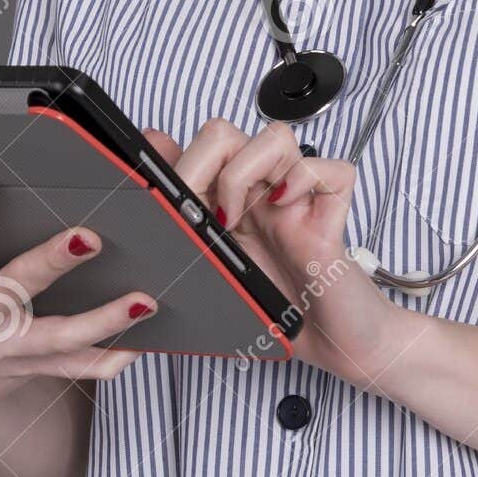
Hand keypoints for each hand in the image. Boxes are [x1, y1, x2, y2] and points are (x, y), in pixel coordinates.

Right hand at [0, 163, 156, 441]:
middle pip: (17, 288)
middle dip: (52, 263)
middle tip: (87, 238)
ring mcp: (6, 348)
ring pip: (61, 336)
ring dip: (104, 319)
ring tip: (145, 298)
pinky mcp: (29, 365)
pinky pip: (75, 368)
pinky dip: (108, 360)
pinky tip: (141, 347)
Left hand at [142, 119, 409, 388]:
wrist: (330, 343)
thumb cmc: (271, 310)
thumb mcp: (208, 268)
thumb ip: (179, 221)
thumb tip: (146, 174)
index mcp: (225, 200)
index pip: (192, 149)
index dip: (173, 161)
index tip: (160, 191)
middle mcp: (258, 191)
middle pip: (224, 132)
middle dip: (199, 167)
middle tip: (199, 214)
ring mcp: (296, 198)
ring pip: (275, 136)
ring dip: (245, 172)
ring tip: (238, 219)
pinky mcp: (331, 213)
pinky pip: (331, 168)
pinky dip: (304, 179)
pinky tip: (284, 208)